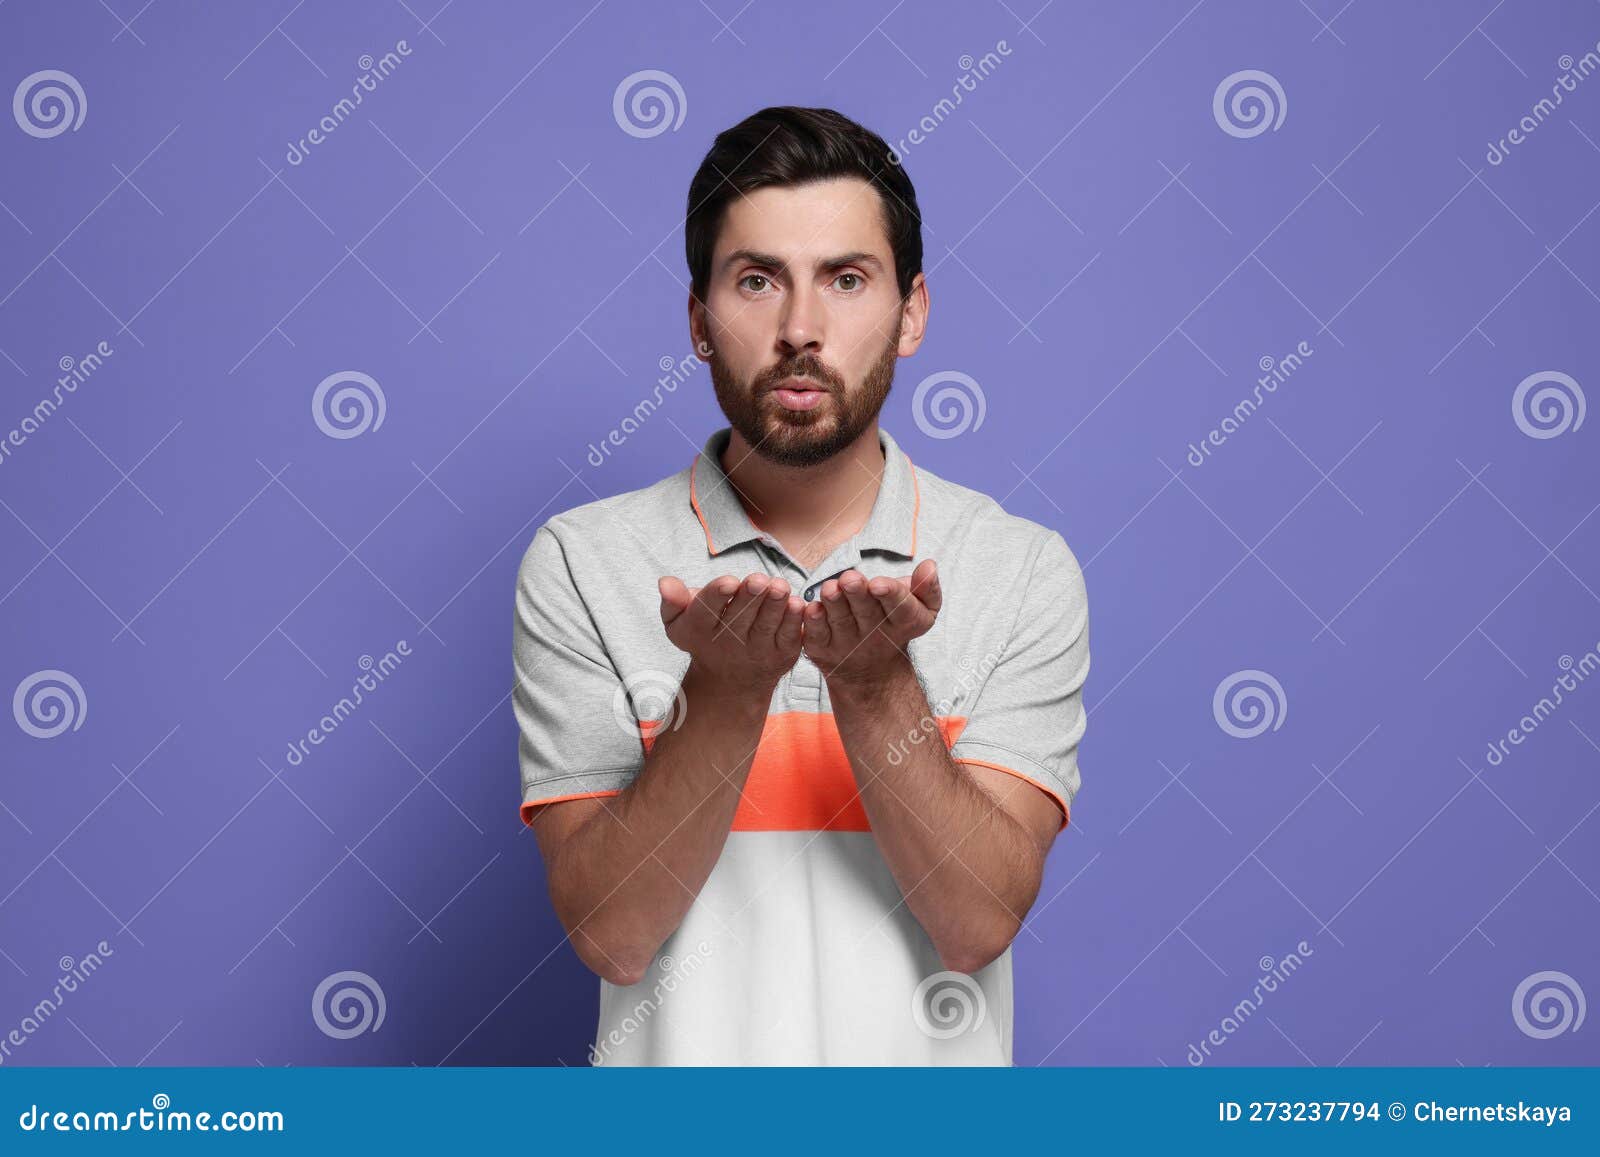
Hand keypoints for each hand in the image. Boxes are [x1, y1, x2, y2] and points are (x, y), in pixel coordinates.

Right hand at [658, 572, 805, 689]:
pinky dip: (794, 621)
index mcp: (701, 629)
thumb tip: (664, 582)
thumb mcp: (680, 622)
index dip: (717, 596)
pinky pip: (788, 636)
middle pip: (740, 617)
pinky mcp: (781, 655)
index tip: (728, 582)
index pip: (706, 612)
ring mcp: (757, 651)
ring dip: (775, 605)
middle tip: (758, 580)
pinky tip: (799, 604)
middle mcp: (729, 643)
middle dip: (750, 597)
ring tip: (780, 587)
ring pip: (766, 626)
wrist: (730, 680)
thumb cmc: (705, 637)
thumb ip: (673, 601)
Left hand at [801, 559, 940, 686]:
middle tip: (849, 579)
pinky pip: (815, 635)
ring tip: (830, 588)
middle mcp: (874, 636)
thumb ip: (926, 588)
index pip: (901, 608)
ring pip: (840, 621)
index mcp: (902, 623)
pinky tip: (810, 608)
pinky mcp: (822, 649)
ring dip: (834, 604)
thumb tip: (930, 565)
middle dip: (857, 595)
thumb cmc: (894, 624)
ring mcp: (847, 644)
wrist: (870, 671)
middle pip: (866, 613)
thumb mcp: (921, 610)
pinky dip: (811, 622)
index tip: (879, 583)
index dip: (890, 594)